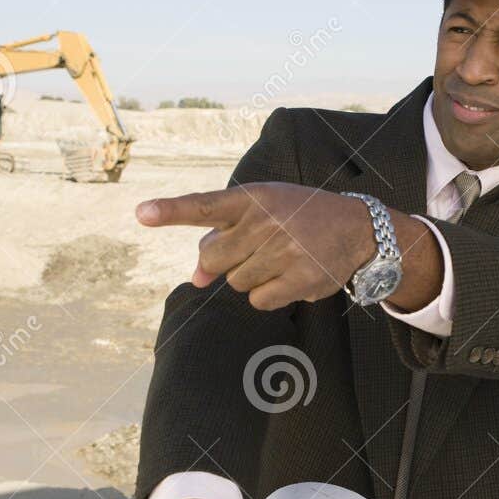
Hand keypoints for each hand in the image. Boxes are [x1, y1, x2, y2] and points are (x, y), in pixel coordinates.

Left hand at [137, 183, 373, 309]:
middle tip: (254, 248)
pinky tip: (290, 275)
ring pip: (237, 282)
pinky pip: (259, 301)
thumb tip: (194, 280)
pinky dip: (268, 294)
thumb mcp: (263, 211)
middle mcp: (267, 222)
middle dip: (226, 261)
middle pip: (214, 259)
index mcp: (254, 197)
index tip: (141, 213)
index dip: (170, 211)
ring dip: (252, 276)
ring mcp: (284, 252)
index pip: (205, 205)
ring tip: (280, 257)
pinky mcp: (300, 280)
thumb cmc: (298, 217)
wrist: (357, 229)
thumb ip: (223, 237)